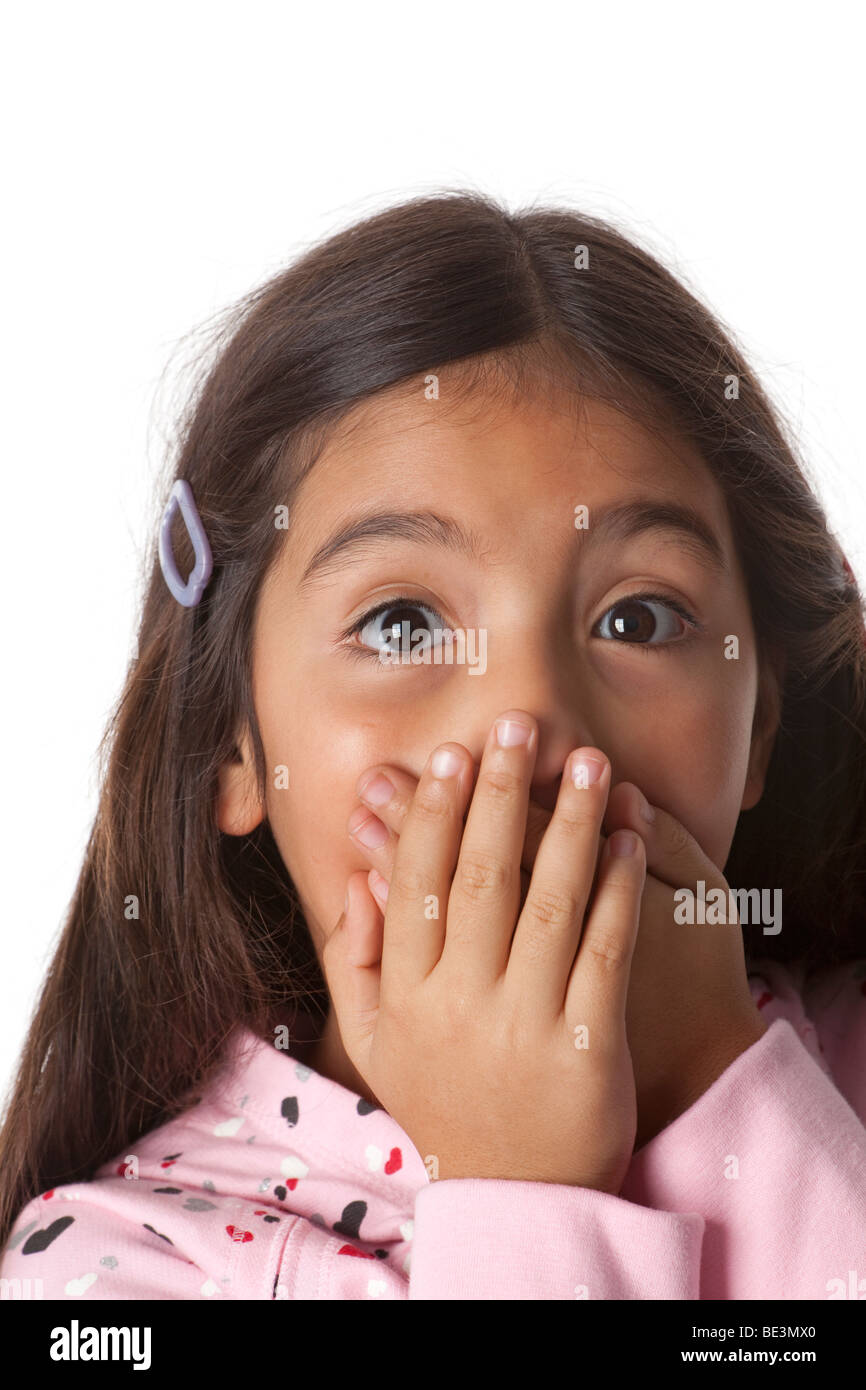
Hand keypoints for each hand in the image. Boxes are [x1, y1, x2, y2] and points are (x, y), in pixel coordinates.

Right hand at [322, 711, 645, 1191]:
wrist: (518, 1194)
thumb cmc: (447, 1102)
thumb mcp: (376, 1041)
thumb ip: (357, 958)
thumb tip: (355, 875)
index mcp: (407, 994)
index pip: (416, 881)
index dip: (432, 811)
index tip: (450, 754)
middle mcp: (460, 1002)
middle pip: (479, 876)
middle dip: (499, 792)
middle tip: (517, 725)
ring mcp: (526, 1023)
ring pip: (548, 901)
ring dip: (569, 822)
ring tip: (587, 761)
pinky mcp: (590, 1043)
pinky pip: (606, 948)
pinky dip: (618, 887)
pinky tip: (629, 836)